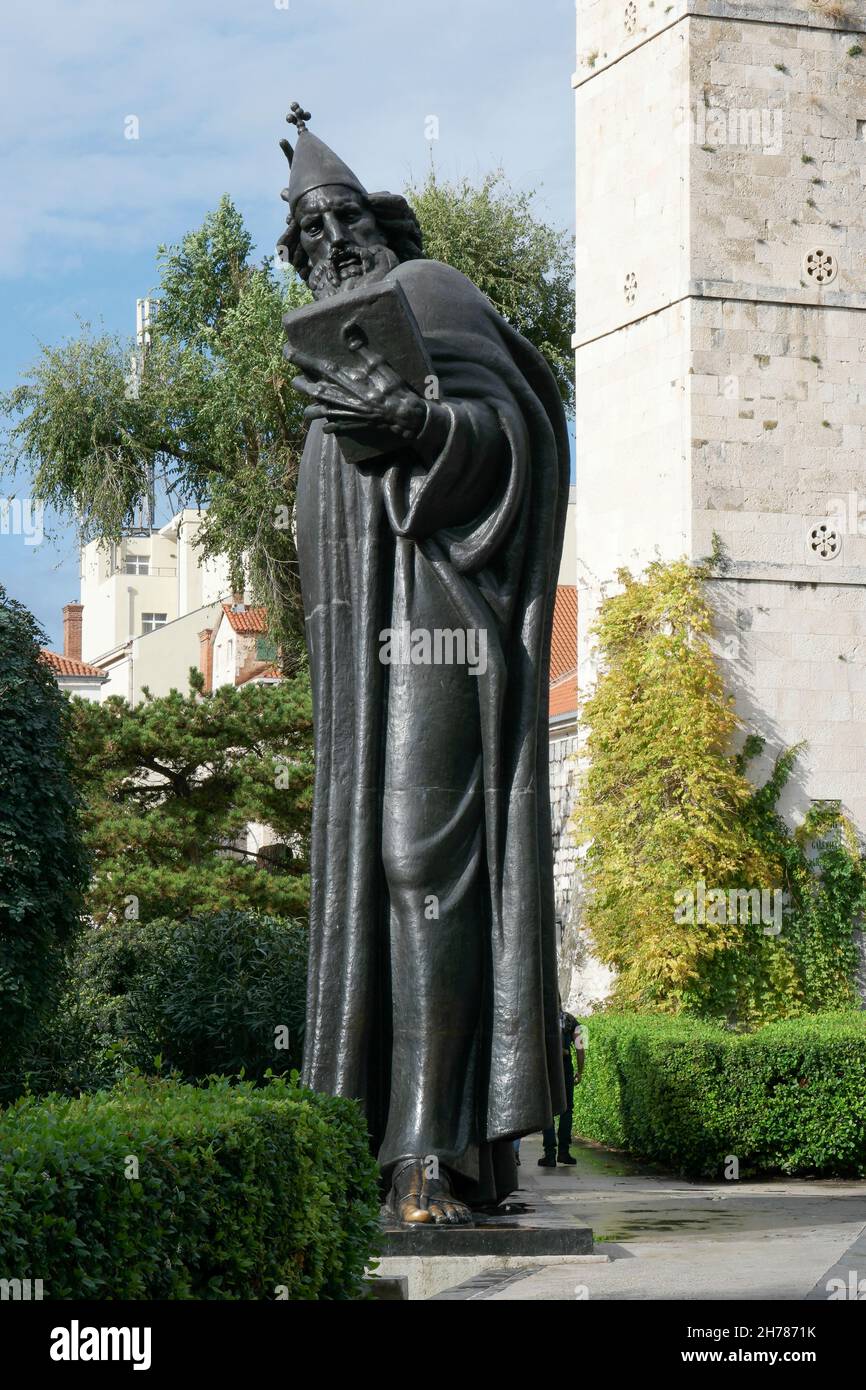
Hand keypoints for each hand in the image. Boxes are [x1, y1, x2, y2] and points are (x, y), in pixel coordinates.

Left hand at [286, 340, 428, 440]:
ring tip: (309, 405)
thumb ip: (360, 348)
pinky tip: (327, 424)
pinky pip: (331, 426)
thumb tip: (347, 328)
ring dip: (310, 408)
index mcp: (344, 379)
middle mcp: (338, 396)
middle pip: (310, 390)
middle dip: (300, 384)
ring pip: (315, 411)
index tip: (287, 351)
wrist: (402, 416)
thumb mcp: (378, 364)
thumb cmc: (392, 388)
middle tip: (296, 380)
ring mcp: (342, 412)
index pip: (316, 366)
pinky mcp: (349, 425)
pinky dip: (327, 425)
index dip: (299, 358)